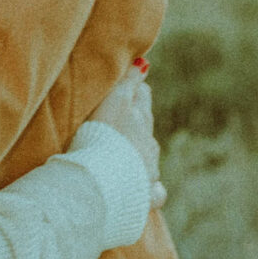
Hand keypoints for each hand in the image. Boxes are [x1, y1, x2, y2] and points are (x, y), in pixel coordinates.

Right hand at [88, 65, 165, 207]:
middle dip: (138, 121)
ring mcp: (148, 170)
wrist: (103, 181)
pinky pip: (155, 192)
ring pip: (148, 157)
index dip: (133, 91)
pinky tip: (150, 190)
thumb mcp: (113, 102)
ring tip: (125, 155)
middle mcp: (148, 144)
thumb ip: (128, 82)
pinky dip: (152, 190)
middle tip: (124, 117)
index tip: (127, 89)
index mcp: (139, 119)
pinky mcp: (145, 196)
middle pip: (145, 126)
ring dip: (138, 154)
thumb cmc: (102, 138)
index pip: (141, 97)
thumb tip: (144, 62)